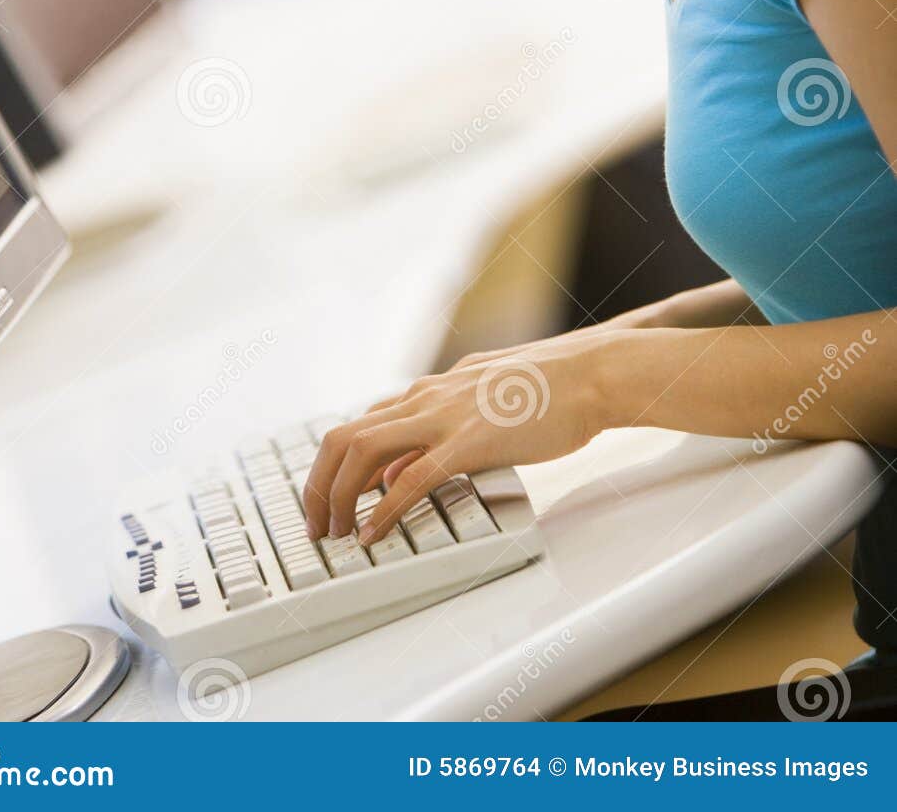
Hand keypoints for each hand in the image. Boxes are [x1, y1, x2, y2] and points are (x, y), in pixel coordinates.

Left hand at [301, 331, 612, 544]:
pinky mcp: (469, 442)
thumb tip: (400, 469)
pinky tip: (373, 534)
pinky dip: (383, 510)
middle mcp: (426, 399)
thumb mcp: (479, 401)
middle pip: (343, 436)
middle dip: (319, 485)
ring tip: (337, 534)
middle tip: (317, 526)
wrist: (592, 375)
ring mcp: (444, 417)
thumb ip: (438, 429)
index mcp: (430, 391)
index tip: (327, 500)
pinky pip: (410, 479)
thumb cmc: (549, 392)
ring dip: (338, 497)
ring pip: (361, 451)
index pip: (360, 425)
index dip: (334, 467)